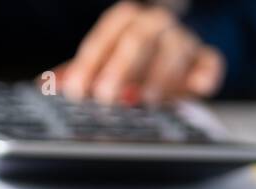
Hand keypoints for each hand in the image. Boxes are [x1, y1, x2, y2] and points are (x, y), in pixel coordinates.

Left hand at [58, 2, 223, 104]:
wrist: (164, 51)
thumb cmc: (125, 61)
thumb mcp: (98, 64)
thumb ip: (75, 74)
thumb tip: (45, 87)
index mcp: (124, 20)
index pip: (104, 38)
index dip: (89, 65)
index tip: (77, 90)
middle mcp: (155, 24)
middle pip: (139, 40)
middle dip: (121, 70)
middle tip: (107, 97)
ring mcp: (182, 41)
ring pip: (175, 51)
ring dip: (160, 77)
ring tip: (146, 101)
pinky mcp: (206, 59)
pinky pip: (211, 63)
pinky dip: (205, 75)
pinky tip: (197, 89)